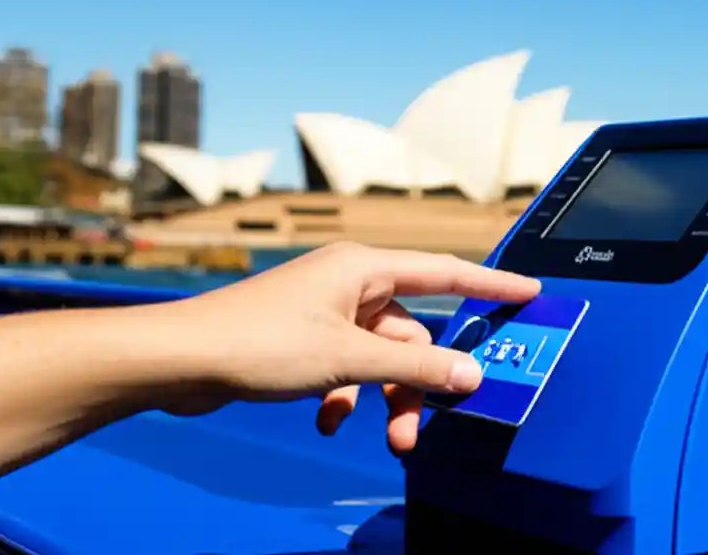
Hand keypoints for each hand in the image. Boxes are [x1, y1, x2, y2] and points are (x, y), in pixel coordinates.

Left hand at [165, 242, 539, 453]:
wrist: (178, 360)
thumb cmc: (257, 342)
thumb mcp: (348, 359)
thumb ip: (414, 368)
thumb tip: (470, 374)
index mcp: (363, 268)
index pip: (445, 273)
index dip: (491, 284)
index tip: (529, 291)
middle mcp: (348, 284)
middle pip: (411, 333)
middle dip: (418, 384)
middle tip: (419, 431)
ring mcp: (325, 312)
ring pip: (380, 357)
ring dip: (384, 398)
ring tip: (381, 438)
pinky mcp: (303, 339)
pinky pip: (348, 368)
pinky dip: (347, 395)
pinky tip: (328, 419)